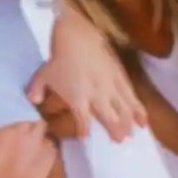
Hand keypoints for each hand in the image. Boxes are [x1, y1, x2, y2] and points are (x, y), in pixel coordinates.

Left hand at [27, 7, 147, 140]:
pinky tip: (144, 120)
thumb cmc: (59, 57)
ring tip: (134, 135)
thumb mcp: (43, 75)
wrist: (77, 35)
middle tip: (120, 142)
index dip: (85, 131)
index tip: (86, 138)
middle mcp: (97, 96)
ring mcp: (111, 86)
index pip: (83, 122)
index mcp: (78, 99)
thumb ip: (37, 89)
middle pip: (110, 119)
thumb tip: (33, 100)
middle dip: (115, 131)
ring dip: (129, 123)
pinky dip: (139, 109)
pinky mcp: (120, 76)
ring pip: (124, 110)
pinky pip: (132, 96)